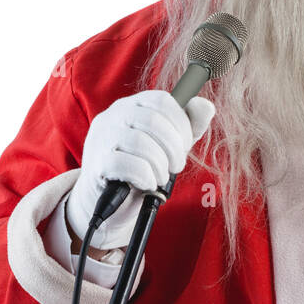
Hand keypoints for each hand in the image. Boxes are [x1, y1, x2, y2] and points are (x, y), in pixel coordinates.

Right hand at [65, 90, 215, 249]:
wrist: (110, 202)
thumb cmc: (144, 166)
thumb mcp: (171, 144)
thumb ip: (190, 124)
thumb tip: (206, 106)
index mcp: (133, 105)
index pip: (163, 101)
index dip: (182, 124)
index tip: (186, 145)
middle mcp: (114, 116)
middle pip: (153, 121)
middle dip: (174, 148)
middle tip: (177, 166)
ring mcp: (102, 138)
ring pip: (141, 142)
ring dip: (160, 165)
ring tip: (161, 177)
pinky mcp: (97, 164)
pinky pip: (129, 165)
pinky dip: (146, 177)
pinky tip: (148, 183)